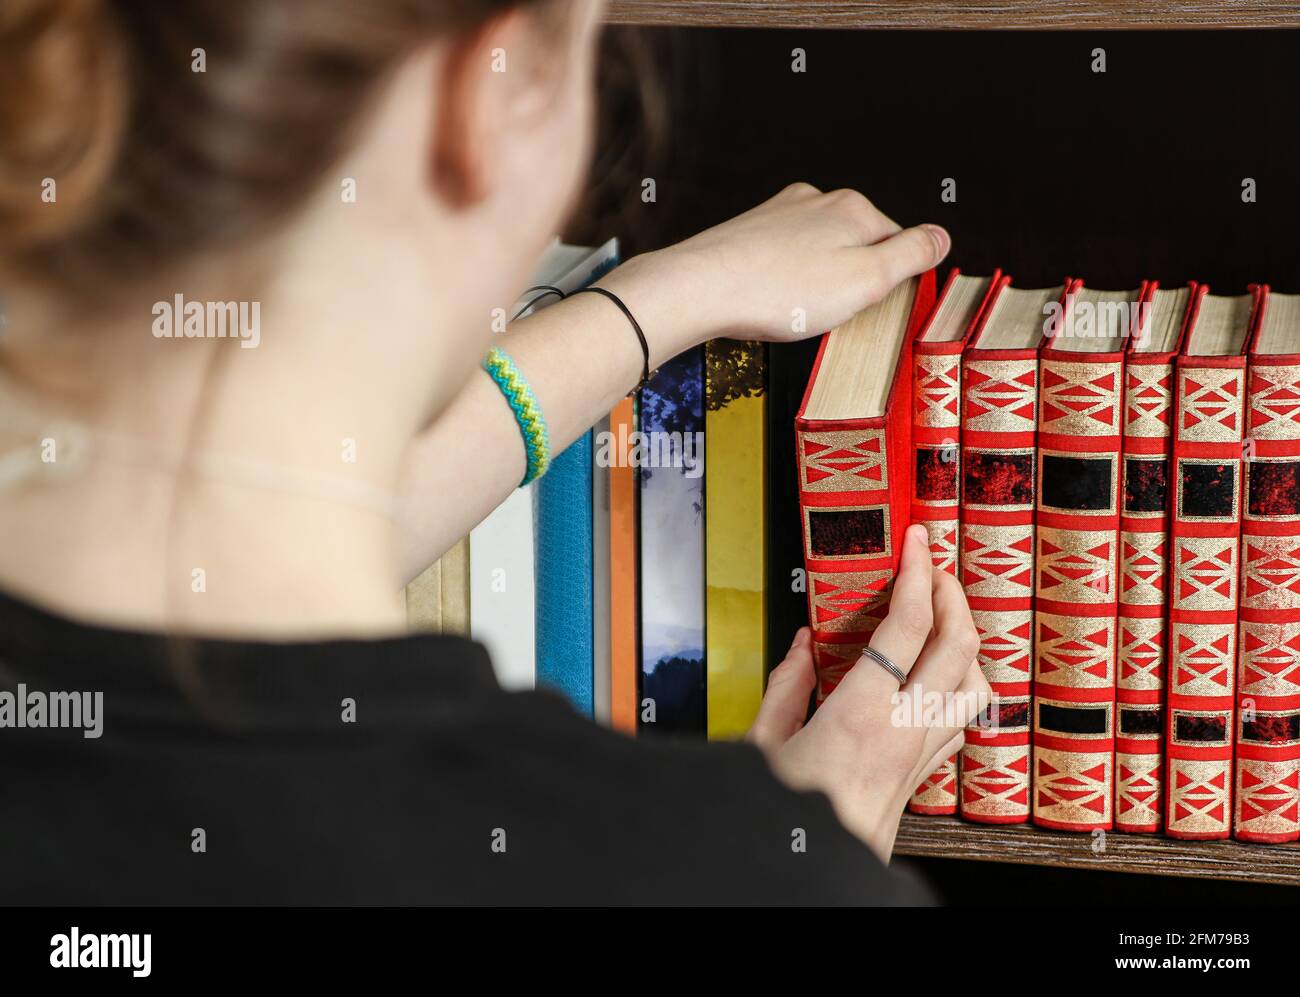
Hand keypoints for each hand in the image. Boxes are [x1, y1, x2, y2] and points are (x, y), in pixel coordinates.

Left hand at [597, 183, 950, 366]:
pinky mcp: (750, 231)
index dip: (888, 283)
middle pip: (857, 245)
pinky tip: (771, 301)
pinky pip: (784, 259)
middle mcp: (818, 200)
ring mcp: (781, 213)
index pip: (899, 243)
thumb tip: (942, 236)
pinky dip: (784, 282)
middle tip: (828, 312)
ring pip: (818, 252)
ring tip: (795, 309)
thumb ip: (911, 256)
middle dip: (849, 281)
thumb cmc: (779, 291)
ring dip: (814, 283)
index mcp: (855, 209)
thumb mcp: (866, 281)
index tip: (869, 306)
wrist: (700, 288)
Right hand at [748, 524, 988, 860]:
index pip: (910, 624)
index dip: (918, 571)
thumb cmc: (781, 816)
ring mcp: (922, 754)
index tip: (917, 539)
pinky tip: (945, 673)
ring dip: (968, 639)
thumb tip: (803, 644)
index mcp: (860, 713)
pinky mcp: (924, 775)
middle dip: (952, 592)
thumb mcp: (760, 742)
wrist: (808, 877)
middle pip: (960, 643)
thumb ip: (786, 686)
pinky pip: (964, 719)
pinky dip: (965, 684)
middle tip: (933, 564)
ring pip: (978, 683)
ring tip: (945, 615)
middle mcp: (904, 730)